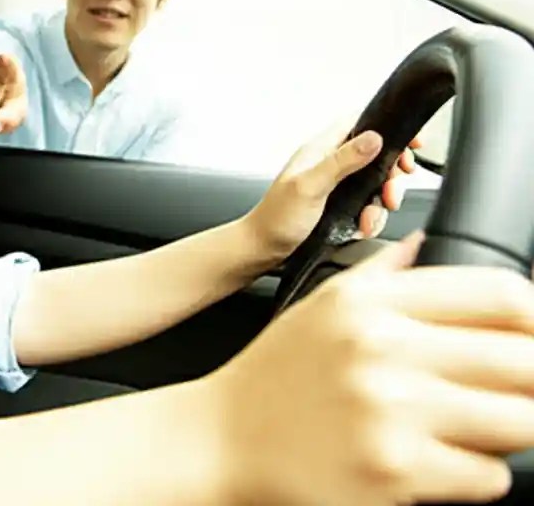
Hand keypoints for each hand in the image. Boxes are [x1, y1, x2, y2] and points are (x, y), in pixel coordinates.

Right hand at [205, 232, 533, 504]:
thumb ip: (384, 272)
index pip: (500, 295)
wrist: (218, 441)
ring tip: (484, 426)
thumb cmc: (272, 379)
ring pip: (521, 421)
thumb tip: (433, 243)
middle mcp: (382, 352)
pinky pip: (488, 477)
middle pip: (526, 359)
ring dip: (515, 427)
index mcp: (370, 305)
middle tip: (519, 389)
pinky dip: (480, 474)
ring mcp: (390, 415)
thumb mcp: (320, 306)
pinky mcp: (395, 474)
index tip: (532, 336)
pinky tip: (445, 461)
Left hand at [244, 120, 420, 261]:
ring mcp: (335, 185)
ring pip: (375, 185)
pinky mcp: (338, 206)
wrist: (262, 250)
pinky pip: (367, 207)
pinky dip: (370, 218)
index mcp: (321, 150)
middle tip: (390, 194)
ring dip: (380, 203)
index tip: (412, 144)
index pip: (360, 124)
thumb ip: (342, 161)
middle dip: (390, 177)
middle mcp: (329, 164)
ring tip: (370, 217)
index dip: (388, 128)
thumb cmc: (276, 218)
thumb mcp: (310, 186)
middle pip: (376, 157)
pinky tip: (362, 227)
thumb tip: (373, 138)